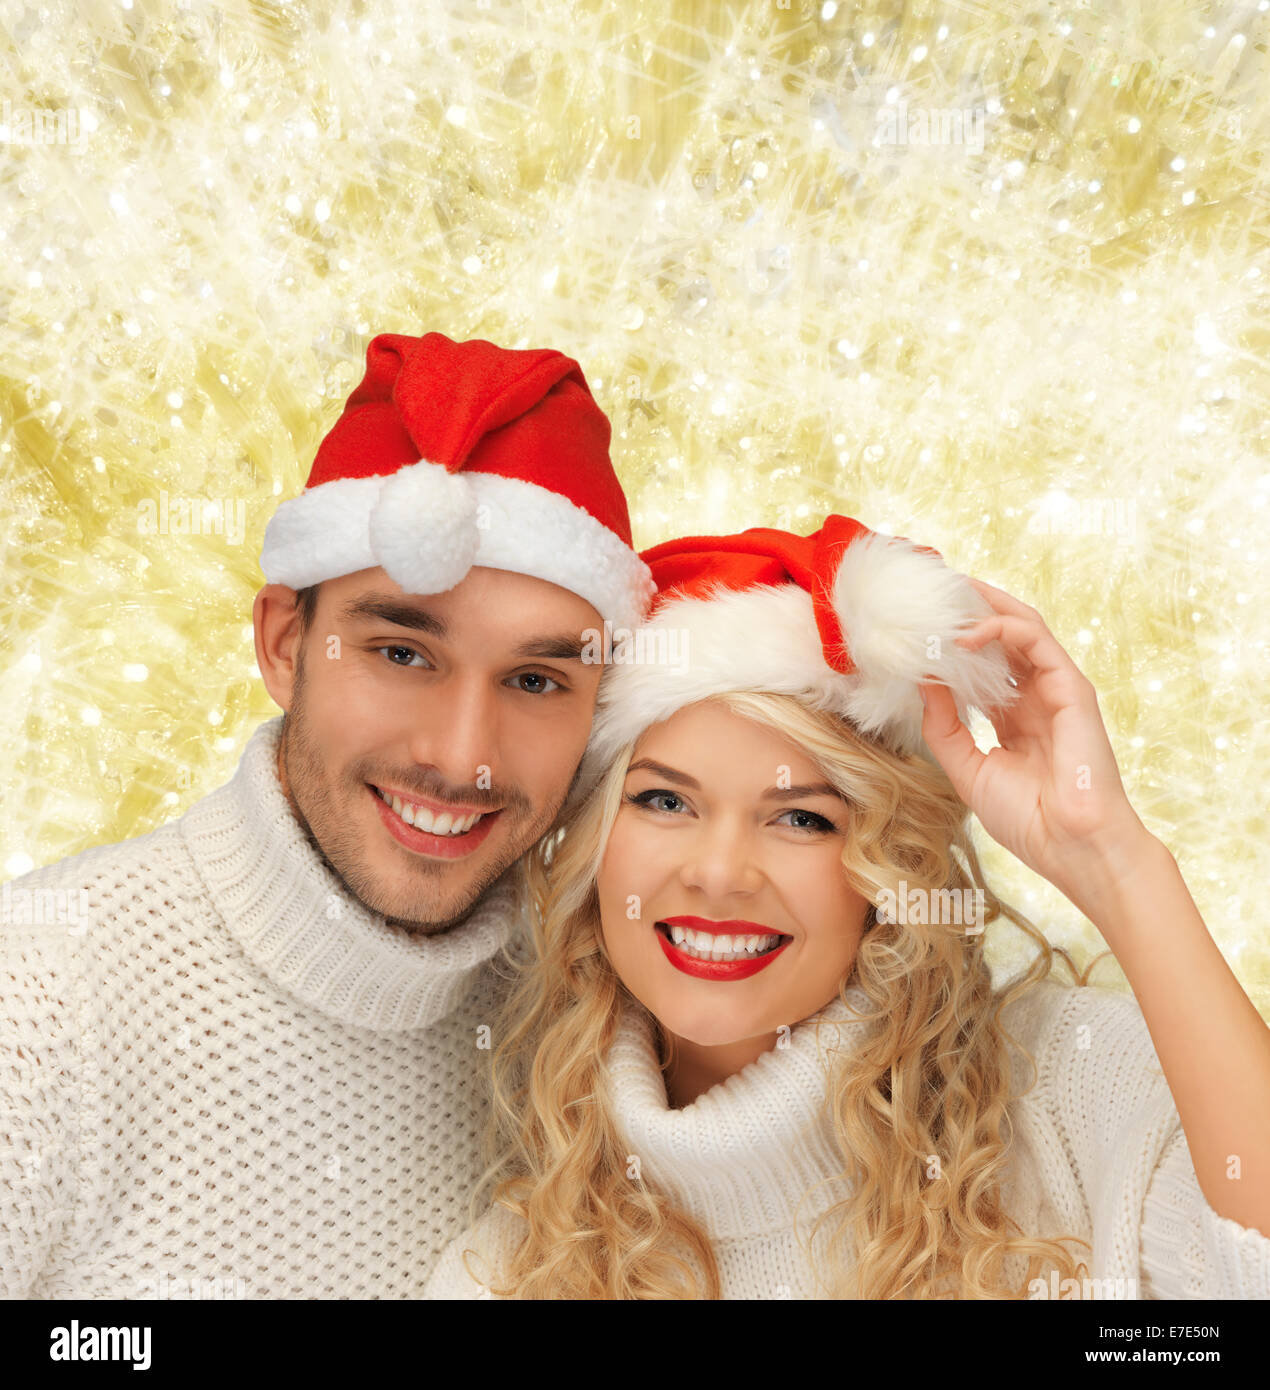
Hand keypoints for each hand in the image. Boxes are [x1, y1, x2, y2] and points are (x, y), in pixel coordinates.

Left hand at [918, 577, 1154, 914]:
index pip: (984, 666)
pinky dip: (1002, 629)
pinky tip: (967, 633)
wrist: (1071, 846)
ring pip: (1023, 630)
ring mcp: (1057, 691)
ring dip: (984, 608)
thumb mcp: (967, 768)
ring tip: (947, 593)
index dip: (953, 644)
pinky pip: (1037, 643)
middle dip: (971, 611)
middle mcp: (1037, 699)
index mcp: (1015, 718)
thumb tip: (922, 681)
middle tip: (935, 589)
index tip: (920, 625)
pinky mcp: (1073, 690)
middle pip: (1003, 639)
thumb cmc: (1029, 819)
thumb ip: (943, 725)